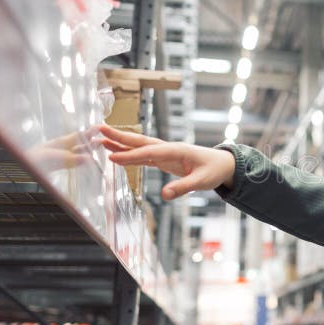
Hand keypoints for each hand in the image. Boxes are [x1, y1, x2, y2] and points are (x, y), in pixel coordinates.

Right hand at [98, 124, 236, 199]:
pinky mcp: (165, 159)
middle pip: (140, 141)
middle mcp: (168, 148)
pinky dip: (130, 155)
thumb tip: (164, 195)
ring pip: (140, 147)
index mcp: (176, 151)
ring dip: (121, 143)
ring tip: (101, 140)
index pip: (149, 152)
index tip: (112, 156)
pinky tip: (117, 155)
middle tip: (99, 129)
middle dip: (120, 136)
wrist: (224, 165)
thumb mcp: (201, 182)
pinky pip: (144, 155)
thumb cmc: (214, 171)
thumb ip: (183, 188)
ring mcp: (166, 152)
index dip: (131, 155)